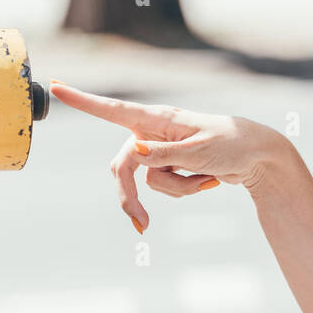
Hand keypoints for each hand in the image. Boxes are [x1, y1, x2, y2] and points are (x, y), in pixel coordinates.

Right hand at [49, 81, 279, 232]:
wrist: (257, 158)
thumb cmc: (231, 145)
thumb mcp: (199, 152)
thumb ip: (163, 154)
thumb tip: (132, 153)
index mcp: (158, 119)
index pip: (113, 110)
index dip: (83, 101)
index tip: (55, 86)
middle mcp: (154, 132)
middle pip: (124, 167)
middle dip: (131, 197)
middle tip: (141, 225)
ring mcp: (162, 150)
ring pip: (148, 181)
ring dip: (177, 189)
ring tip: (207, 179)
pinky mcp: (171, 165)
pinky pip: (165, 186)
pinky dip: (186, 189)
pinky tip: (210, 181)